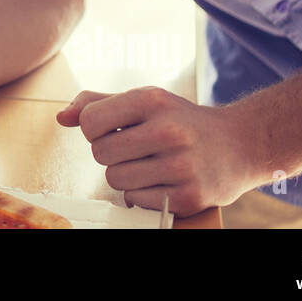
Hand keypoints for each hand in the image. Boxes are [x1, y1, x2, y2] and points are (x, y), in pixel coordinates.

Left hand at [56, 87, 264, 215]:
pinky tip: (162, 179)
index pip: (90, 121)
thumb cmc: (180, 120)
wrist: (240, 144)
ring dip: (124, 175)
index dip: (94, 128)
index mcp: (152, 100)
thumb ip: (98, 103)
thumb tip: (61, 117)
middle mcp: (168, 130)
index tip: (113, 128)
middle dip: (110, 152)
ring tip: (149, 163)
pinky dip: (141, 193)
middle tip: (135, 147)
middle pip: (100, 153)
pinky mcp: (188, 196)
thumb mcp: (144, 100)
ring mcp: (180, 165)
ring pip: (115, 179)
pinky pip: (135, 200)